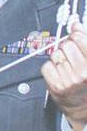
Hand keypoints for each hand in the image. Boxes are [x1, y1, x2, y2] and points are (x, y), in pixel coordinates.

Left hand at [43, 16, 86, 130]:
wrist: (83, 107)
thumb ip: (85, 40)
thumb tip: (75, 23)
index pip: (79, 37)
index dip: (76, 35)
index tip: (76, 36)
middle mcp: (83, 72)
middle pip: (66, 44)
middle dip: (68, 48)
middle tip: (73, 58)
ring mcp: (69, 79)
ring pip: (55, 54)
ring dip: (59, 58)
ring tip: (68, 68)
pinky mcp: (56, 85)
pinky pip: (47, 65)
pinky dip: (51, 68)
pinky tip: (60, 74)